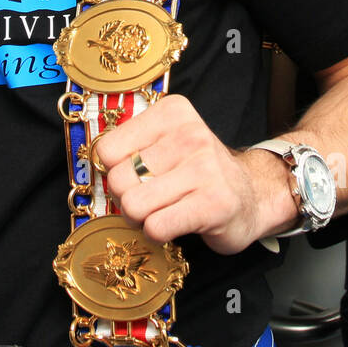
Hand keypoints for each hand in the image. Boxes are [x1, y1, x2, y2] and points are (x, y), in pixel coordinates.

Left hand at [93, 95, 294, 254]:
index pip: (108, 149)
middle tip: (149, 198)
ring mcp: (204, 169)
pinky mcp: (213, 204)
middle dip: (127, 198)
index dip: (115, 170)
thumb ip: (130, 146)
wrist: (252, 194)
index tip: (136, 173)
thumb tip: (95, 166)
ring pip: (134, 205)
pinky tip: (176, 223)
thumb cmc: (198, 171)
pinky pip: (156, 227)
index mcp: (172, 113)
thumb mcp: (165, 141)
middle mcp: (190, 135)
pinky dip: (158, 233)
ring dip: (142, 218)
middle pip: (118, 180)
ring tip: (163, 210)